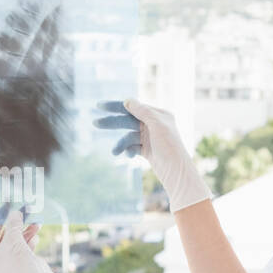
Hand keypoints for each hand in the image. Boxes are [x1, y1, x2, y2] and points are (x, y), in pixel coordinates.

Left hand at [0, 204, 73, 272]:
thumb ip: (13, 224)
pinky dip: (30, 240)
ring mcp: (11, 260)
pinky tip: (36, 235)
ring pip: (17, 240)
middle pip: (5, 234)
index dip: (0, 218)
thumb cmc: (18, 262)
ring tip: (37, 223)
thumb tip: (14, 213)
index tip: (9, 207)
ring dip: (26, 230)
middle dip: (16, 224)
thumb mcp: (13, 239)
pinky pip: (25, 247)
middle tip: (25, 211)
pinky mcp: (23, 262)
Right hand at [93, 98, 211, 211]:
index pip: (133, 107)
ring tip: (114, 152)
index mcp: (158, 115)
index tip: (99, 105)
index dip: (116, 106)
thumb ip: (142, 111)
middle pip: (128, 120)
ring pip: (129, 136)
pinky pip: (132, 147)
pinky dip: (128, 150)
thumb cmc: (170, 146)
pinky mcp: (147, 150)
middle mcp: (154, 124)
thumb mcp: (157, 125)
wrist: (176, 172)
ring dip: (121, 143)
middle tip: (95, 123)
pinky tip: (128, 156)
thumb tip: (127, 101)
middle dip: (112, 123)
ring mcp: (150, 138)